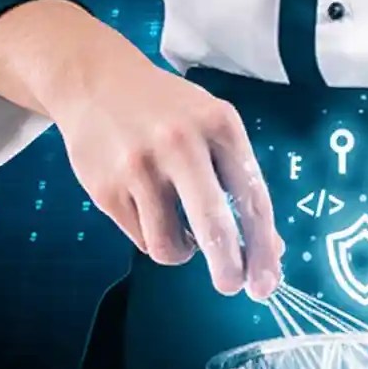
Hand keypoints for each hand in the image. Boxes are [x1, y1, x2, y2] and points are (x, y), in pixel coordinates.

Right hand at [0, 0, 281, 298]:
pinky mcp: (106, 188)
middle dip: (228, 267)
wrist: (95, 82)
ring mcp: (139, 167)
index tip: (267, 282)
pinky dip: (153, 236)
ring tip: (179, 228)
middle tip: (232, 286)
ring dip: (182, 250)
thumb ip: (241, 183)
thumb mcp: (213, 130)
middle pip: (213, 224)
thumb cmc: (169, 113)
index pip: (251, 197)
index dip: (262, 248)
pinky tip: (149, 208)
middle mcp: (180, 143)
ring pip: (170, 244)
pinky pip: (142, 238)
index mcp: (220, 125)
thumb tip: (272, 249)